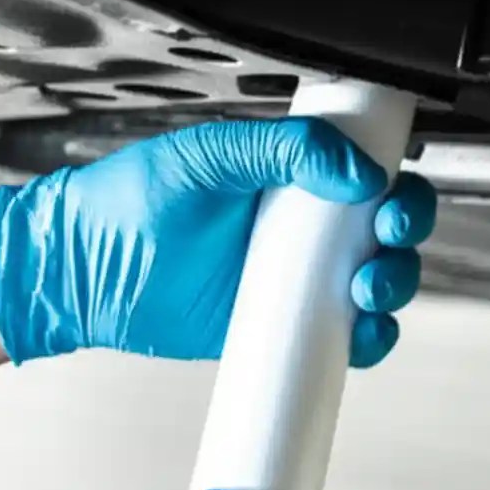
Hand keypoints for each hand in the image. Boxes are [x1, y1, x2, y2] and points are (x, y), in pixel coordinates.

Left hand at [0, 117, 435, 365]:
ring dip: (393, 287)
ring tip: (364, 289)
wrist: (85, 271)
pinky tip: (360, 332)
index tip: (393, 197)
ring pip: (377, 282)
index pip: (369, 172)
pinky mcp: (281, 327)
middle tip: (384, 239)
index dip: (398, 185)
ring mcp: (295, 278)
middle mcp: (302, 224)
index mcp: (292, 173)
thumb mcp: (210, 154)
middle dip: (404, 236)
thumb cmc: (132, 201)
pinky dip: (369, 340)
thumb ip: (283, 149)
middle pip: (386, 229)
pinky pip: (346, 337)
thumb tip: (354, 169)